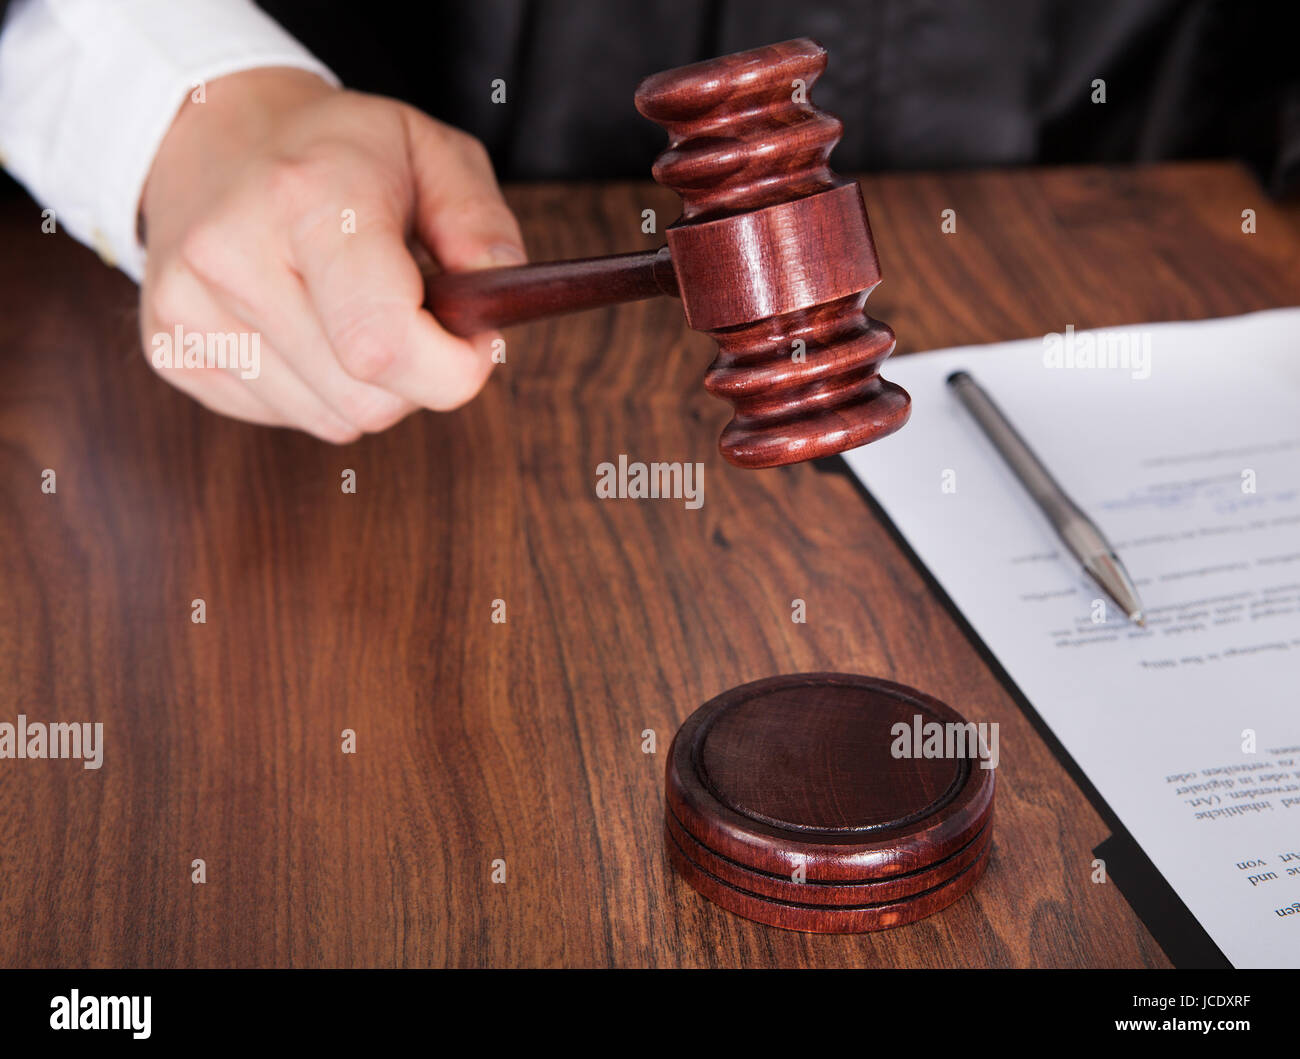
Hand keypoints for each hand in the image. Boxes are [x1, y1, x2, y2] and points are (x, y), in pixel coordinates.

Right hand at [139, 67, 524, 441]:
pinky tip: (307, 324)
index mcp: (307, 196)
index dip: (451, 367)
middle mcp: (233, 254)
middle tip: (415, 316)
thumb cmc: (337, 150)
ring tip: (352, 310)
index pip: (383, 342)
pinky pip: (288, 419)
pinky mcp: (171, 351)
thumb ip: (481, 228)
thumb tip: (501, 303)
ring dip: (369, 385)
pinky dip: (319, 388)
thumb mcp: (432, 152)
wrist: (210, 134)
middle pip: (369, 398)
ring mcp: (190, 309)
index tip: (474, 342)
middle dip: (417, 375)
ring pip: (334, 420)